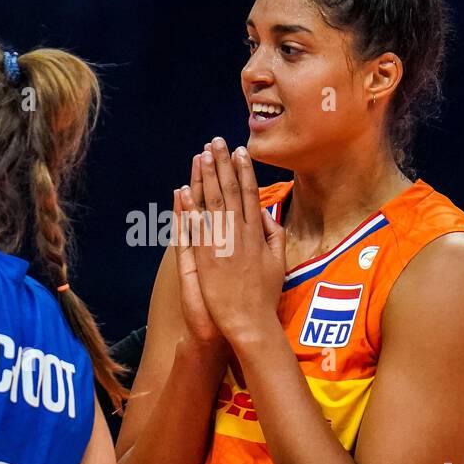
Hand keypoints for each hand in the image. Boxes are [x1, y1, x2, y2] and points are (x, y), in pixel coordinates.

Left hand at [180, 138, 285, 349]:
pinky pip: (195, 227)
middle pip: (230, 192)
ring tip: (201, 155)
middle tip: (217, 142)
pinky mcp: (204, 258)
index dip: (245, 171)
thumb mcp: (279, 263)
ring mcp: (221, 245)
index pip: (250, 195)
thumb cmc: (264, 296)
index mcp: (257, 234)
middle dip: (223, 165)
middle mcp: (239, 235)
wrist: (248, 322)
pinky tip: (184, 190)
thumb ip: (276, 236)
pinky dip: (189, 208)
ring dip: (205, 178)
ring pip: (212, 203)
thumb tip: (268, 216)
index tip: (241, 151)